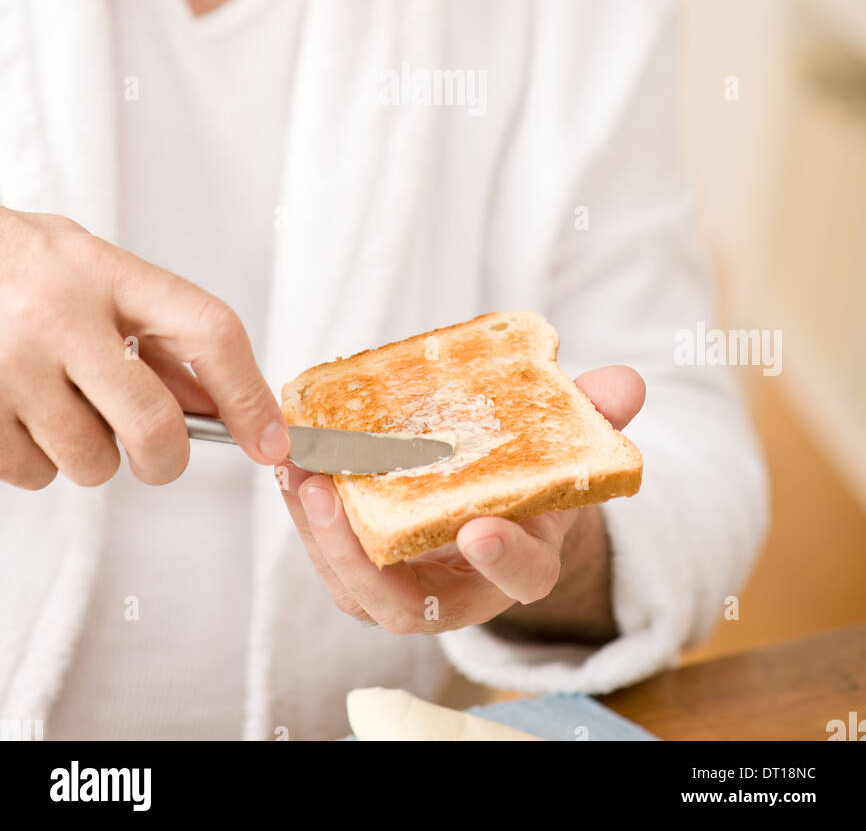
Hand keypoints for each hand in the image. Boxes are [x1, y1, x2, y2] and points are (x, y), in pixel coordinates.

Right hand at [0, 207, 289, 488]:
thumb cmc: (24, 266)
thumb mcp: (96, 274)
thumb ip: (154, 333)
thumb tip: (216, 408)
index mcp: (106, 273)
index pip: (208, 332)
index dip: (249, 394)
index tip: (269, 440)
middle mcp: (60, 317)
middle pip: (153, 423)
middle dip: (166, 456)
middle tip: (157, 452)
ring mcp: (11, 366)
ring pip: (91, 462)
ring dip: (91, 453)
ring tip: (63, 404)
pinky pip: (34, 474)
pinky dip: (39, 460)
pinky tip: (24, 413)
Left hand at [275, 363, 644, 633]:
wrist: (500, 503)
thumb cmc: (533, 478)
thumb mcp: (567, 448)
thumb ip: (594, 418)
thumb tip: (627, 384)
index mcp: (524, 563)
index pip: (522, 577)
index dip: (503, 558)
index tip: (479, 526)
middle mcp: (461, 590)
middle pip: (405, 604)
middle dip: (361, 559)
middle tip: (331, 497)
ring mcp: (407, 587)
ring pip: (353, 584)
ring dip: (317, 532)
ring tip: (298, 472)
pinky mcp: (367, 567)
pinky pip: (331, 554)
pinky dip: (306, 511)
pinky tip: (292, 462)